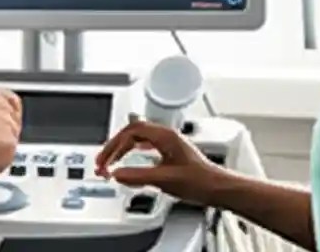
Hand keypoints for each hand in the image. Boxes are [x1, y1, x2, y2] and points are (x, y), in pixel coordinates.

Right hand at [95, 120, 226, 205]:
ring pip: (137, 138)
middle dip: (114, 147)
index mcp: (165, 136)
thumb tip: (117, 174)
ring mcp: (168, 142)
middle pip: (132, 132)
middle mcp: (166, 135)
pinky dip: (131, 152)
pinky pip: (145, 145)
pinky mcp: (170, 151)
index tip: (105, 160)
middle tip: (102, 162)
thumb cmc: (200, 180)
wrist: (218, 187)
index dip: (114, 145)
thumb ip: (139, 176)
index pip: (131, 131)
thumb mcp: (166, 179)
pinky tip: (128, 158)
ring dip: (122, 149)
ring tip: (110, 162)